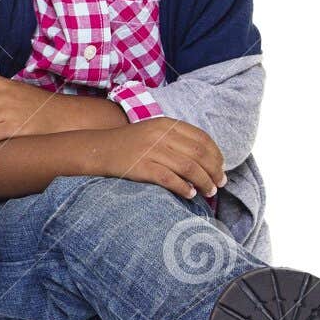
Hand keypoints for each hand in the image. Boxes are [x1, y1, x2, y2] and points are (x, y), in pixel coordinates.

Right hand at [91, 118, 226, 199]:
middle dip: (214, 171)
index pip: (202, 139)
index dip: (216, 155)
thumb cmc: (129, 144)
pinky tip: (190, 194)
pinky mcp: (142, 167)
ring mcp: (151, 151)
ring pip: (189, 168)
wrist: (98, 149)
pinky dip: (184, 188)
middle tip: (219, 183)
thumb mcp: (154, 132)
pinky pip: (170, 179)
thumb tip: (206, 159)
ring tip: (209, 191)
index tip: (221, 168)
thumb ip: (177, 139)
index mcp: (167, 124)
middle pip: (199, 154)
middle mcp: (161, 135)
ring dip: (204, 182)